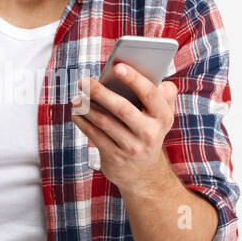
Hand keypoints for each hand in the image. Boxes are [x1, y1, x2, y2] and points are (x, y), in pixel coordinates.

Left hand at [71, 62, 178, 192]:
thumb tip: (161, 82)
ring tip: (77, 97)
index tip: (117, 66)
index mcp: (162, 117)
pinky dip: (83, 123)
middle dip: (100, 92)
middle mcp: (149, 133)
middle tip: (83, 81)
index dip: (134, 79)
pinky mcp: (115, 158)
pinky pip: (95, 136)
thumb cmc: (149, 132)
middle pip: (122, 108)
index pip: (150, 94)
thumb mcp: (162, 116)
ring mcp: (132, 147)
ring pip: (105, 122)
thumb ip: (165, 96)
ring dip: (87, 108)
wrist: (144, 174)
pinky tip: (76, 113)